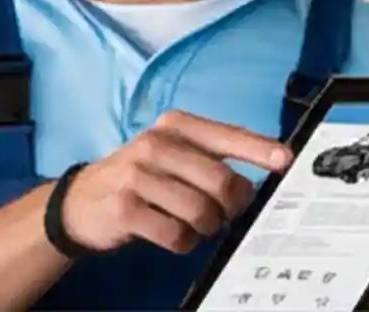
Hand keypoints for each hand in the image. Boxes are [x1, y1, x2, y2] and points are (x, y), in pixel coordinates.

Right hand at [59, 110, 290, 253]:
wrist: (82, 200)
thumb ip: (213, 159)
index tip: (286, 160)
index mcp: (177, 126)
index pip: (228, 135)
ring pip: (200, 211)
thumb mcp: (175, 155)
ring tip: (196, 224)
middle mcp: (157, 144)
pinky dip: (183, 242)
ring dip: (207, 227)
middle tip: (226, 214)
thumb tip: (261, 175)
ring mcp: (138, 175)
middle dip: (232, 206)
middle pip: (221, 181)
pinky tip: (173, 234)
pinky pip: (175, 234)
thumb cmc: (143, 176)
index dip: (260, 150)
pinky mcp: (124, 208)